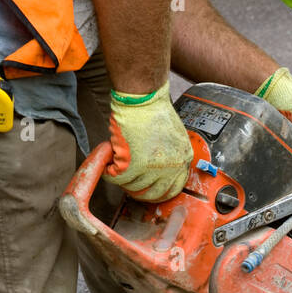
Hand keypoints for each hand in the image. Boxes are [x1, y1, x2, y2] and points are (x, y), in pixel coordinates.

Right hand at [104, 82, 193, 201]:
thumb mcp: (174, 137)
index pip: (173, 189)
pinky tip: (108, 163)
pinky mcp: (132, 165)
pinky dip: (109, 172)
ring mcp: (152, 169)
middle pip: (152, 194)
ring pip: (132, 188)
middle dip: (138, 192)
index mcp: (183, 159)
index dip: (157, 192)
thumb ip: (171, 156)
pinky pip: (116, 178)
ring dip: (122, 178)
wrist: (143, 98)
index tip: (148, 191)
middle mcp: (171, 167)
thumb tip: (159, 172)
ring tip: (117, 164)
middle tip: (128, 183)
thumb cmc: (154, 110)